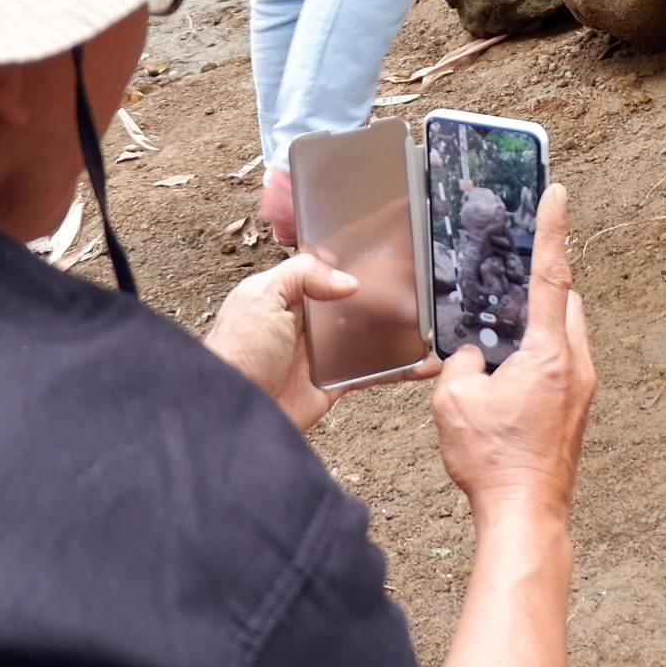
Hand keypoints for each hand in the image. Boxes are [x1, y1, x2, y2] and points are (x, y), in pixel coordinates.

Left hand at [204, 253, 433, 429]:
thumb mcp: (262, 296)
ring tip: (433, 322)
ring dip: (399, 330)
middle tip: (420, 288)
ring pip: (370, 335)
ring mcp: (324, 352)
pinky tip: (424, 362)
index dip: (359, 262)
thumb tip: (348, 281)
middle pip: (356, 302)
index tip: (392, 255)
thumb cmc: (236, 352)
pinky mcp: (335, 383)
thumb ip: (302, 275)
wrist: (232, 412)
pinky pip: (372, 372)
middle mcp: (308, 321)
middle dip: (387, 295)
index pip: (330, 270)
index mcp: (289, 293)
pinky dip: (399, 368)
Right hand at [433, 184, 596, 523]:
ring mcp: (582, 388)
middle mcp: (576, 365)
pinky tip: (510, 366)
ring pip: (567, 332)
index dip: (552, 230)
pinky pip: (563, 360)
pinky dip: (541, 349)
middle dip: (543, 281)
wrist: (526, 515)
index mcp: (550, 353)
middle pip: (566, 301)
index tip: (557, 194)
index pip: (551, 276)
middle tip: (514, 266)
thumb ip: (460, 363)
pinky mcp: (577, 408)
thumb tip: (471, 355)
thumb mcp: (455, 402)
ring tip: (503, 324)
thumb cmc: (493, 462)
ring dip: (540, 320)